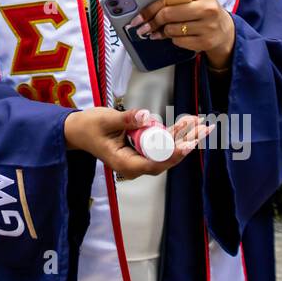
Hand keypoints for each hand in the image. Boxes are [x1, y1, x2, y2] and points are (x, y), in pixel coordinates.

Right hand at [63, 108, 211, 178]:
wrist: (76, 130)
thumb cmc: (88, 127)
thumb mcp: (106, 120)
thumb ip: (127, 119)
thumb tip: (147, 116)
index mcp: (125, 163)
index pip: (154, 163)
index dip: (173, 155)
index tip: (188, 146)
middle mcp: (135, 164)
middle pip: (166, 158)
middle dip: (186, 143)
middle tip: (204, 129)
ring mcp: (139, 157)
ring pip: (166, 150)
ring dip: (184, 137)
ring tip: (201, 124)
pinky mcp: (141, 148)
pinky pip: (160, 143)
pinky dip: (173, 133)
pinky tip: (186, 122)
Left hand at [132, 0, 235, 68]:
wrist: (224, 30)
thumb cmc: (202, 11)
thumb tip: (144, 12)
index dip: (149, 9)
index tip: (138, 18)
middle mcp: (206, 7)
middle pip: (167, 14)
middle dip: (152, 22)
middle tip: (143, 28)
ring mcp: (208, 26)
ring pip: (171, 30)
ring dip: (164, 32)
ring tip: (165, 31)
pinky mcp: (206, 41)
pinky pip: (179, 41)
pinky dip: (174, 39)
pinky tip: (179, 36)